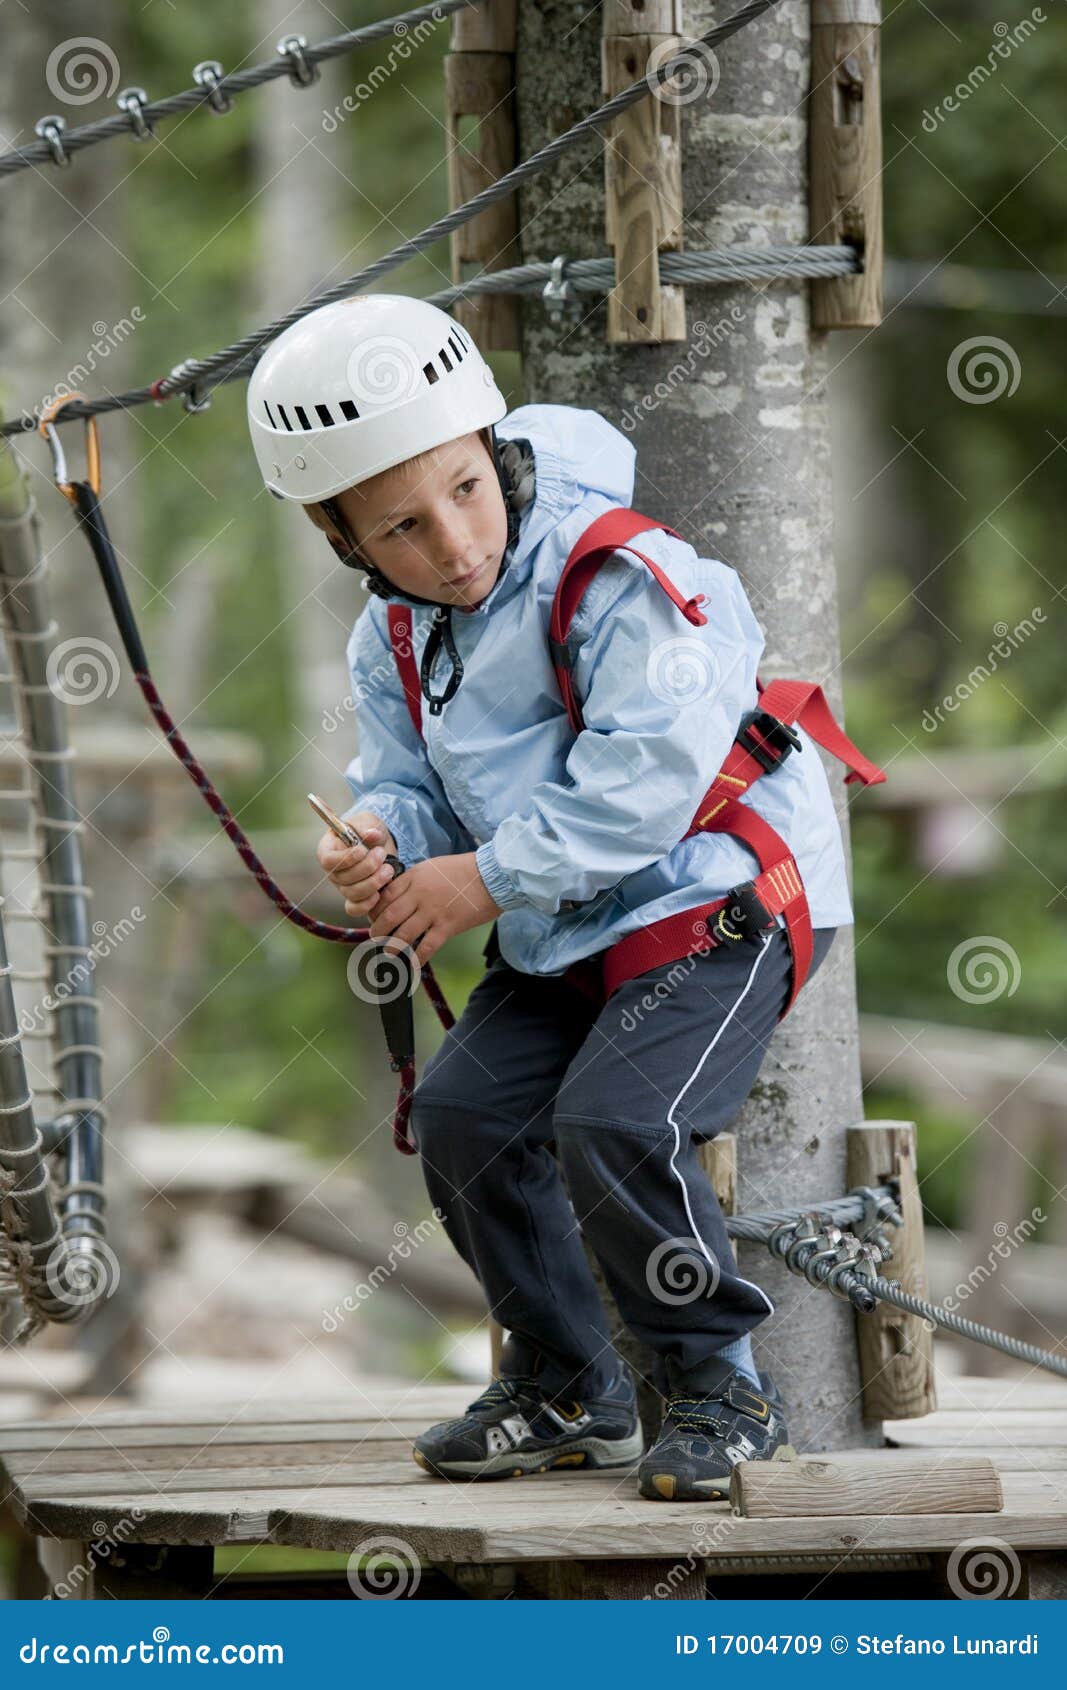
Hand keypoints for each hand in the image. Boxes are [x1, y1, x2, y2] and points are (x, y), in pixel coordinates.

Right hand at [316, 811, 397, 918]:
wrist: (378, 845)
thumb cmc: (367, 830)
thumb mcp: (368, 821)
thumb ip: (368, 826)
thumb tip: (372, 835)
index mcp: (328, 851)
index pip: (328, 861)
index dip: (346, 858)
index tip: (363, 849)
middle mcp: (333, 872)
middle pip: (342, 878)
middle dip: (367, 867)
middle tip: (382, 853)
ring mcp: (343, 887)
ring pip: (352, 893)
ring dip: (373, 883)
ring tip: (389, 869)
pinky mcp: (355, 899)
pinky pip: (354, 909)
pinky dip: (367, 904)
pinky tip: (380, 893)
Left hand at [369, 852, 500, 965]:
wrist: (492, 875)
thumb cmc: (464, 870)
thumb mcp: (432, 867)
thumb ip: (414, 881)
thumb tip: (398, 896)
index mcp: (415, 877)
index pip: (385, 896)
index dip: (375, 911)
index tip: (375, 919)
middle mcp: (420, 894)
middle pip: (389, 916)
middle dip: (379, 931)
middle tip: (376, 939)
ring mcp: (433, 911)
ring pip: (404, 933)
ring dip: (393, 947)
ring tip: (389, 954)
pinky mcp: (448, 926)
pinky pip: (428, 946)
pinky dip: (418, 958)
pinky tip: (413, 964)